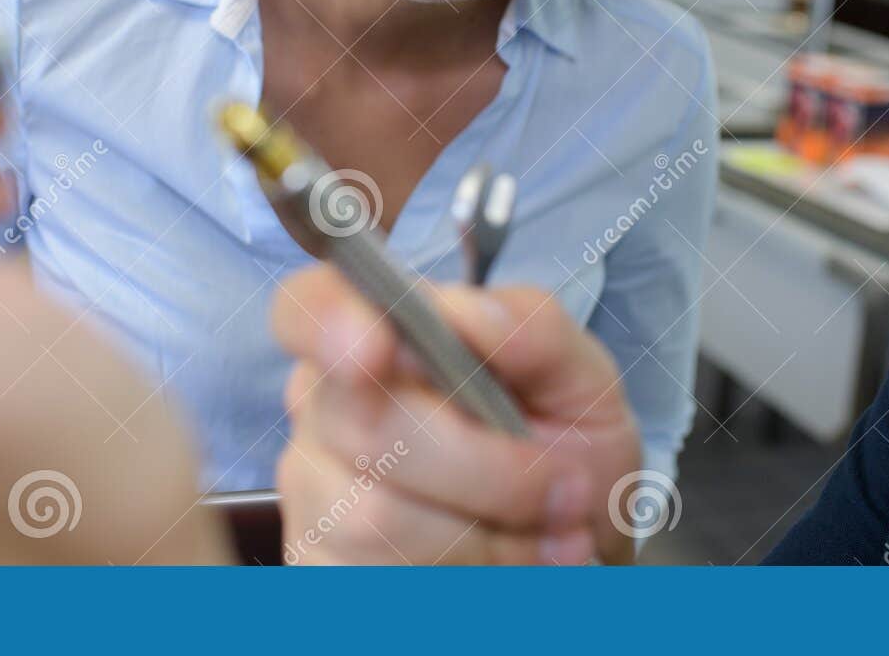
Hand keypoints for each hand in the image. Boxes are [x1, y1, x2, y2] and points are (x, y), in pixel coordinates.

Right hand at [272, 265, 641, 564]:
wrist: (577, 554)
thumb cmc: (568, 453)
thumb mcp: (581, 381)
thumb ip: (535, 330)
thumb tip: (465, 311)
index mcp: (381, 337)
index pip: (306, 307)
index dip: (327, 320)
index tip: (374, 351)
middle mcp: (327, 409)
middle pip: (367, 426)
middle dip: (486, 466)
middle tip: (564, 488)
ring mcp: (313, 496)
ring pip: (376, 518)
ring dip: (487, 536)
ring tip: (546, 534)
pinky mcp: (320, 573)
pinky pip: (383, 581)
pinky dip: (469, 580)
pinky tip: (507, 572)